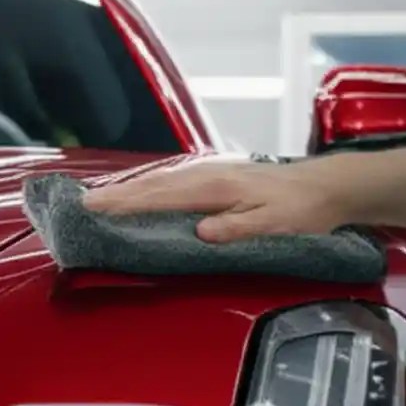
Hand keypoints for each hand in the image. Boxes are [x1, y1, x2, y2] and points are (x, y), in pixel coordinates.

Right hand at [84, 160, 357, 242]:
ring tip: (99, 199)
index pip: (160, 196)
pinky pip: (171, 180)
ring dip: (128, 189)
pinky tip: (140, 192)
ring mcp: (209, 172)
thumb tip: (200, 233)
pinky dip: (148, 186)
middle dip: (116, 194)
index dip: (125, 203)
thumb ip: (236, 229)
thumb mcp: (275, 224)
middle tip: (81, 203)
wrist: (324, 186)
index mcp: (215, 187)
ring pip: (159, 180)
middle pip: (151, 185)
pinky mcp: (214, 176)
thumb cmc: (300, 209)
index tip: (93, 207)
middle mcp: (206, 174)